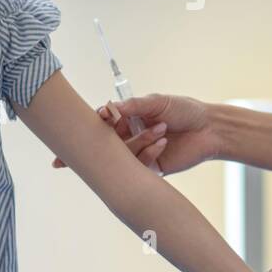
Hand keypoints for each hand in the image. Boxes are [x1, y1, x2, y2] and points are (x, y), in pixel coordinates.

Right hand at [51, 93, 220, 176]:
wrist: (210, 129)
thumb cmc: (185, 110)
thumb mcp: (159, 102)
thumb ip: (134, 106)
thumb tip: (110, 108)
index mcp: (128, 119)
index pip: (100, 125)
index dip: (86, 128)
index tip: (73, 129)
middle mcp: (129, 138)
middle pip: (102, 146)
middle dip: (85, 152)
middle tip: (62, 159)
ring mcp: (138, 154)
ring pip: (122, 156)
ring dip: (139, 143)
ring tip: (161, 131)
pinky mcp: (150, 169)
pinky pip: (139, 167)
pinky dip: (149, 154)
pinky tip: (164, 142)